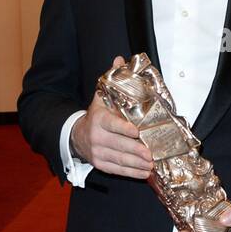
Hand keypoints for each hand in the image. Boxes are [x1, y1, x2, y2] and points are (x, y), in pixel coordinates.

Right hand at [71, 56, 154, 178]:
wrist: (78, 136)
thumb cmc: (97, 115)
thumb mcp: (101, 97)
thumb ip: (113, 79)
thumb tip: (120, 59)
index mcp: (99, 119)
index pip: (112, 125)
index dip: (124, 129)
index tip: (137, 132)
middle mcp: (97, 137)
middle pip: (119, 145)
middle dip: (136, 151)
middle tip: (151, 154)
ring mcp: (98, 152)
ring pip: (120, 160)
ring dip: (137, 164)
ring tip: (152, 164)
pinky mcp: (100, 164)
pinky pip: (117, 170)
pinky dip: (132, 172)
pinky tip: (144, 172)